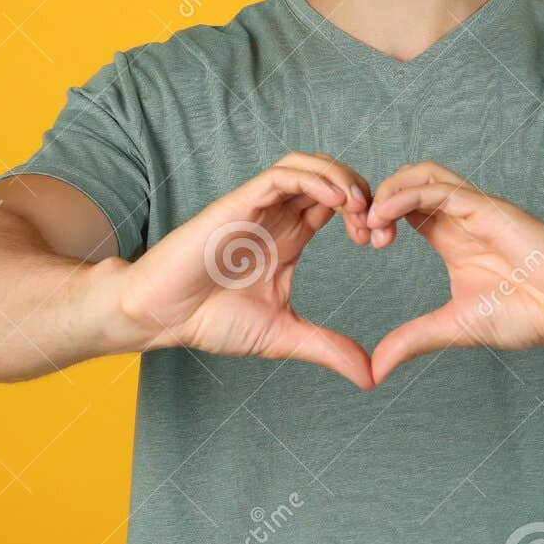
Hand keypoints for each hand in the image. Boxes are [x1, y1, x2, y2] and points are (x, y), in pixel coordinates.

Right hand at [115, 152, 375, 388]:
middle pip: (330, 176)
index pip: (337, 204)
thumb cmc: (211, 320)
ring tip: (361, 207)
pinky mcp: (238, 203)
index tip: (381, 243)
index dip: (366, 214)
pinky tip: (337, 201)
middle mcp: (276, 215)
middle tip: (378, 226)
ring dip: (341, 178)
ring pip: (308, 165)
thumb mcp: (284, 335)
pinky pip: (282, 175)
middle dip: (362, 192)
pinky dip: (314, 179)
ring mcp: (258, 206)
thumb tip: (370, 377)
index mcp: (290, 236)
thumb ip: (327, 348)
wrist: (161, 317)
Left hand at [363, 161, 543, 382]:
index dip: (376, 215)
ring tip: (370, 220)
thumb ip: (413, 340)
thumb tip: (375, 368)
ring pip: (424, 174)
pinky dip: (406, 195)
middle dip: (376, 197)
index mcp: (451, 237)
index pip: (403, 206)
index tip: (361, 241)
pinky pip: (442, 189)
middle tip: (361, 230)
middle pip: (409, 180)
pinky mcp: (489, 209)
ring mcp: (476, 209)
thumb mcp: (454, 328)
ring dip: (389, 189)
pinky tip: (385, 216)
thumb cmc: (528, 315)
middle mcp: (461, 217)